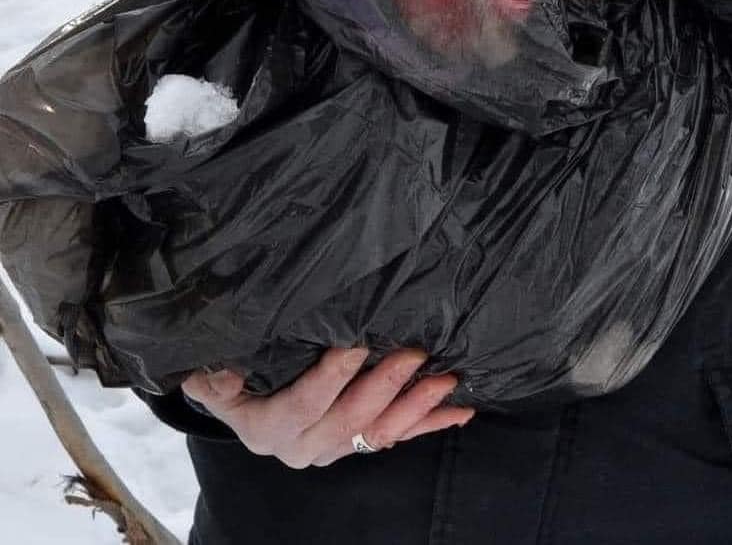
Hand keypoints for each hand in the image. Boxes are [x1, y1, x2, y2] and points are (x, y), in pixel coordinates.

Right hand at [181, 348, 473, 468]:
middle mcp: (303, 446)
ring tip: (447, 380)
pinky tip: (460, 410)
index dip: (331, 377)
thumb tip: (224, 372)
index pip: (304, 404)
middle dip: (386, 386)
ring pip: (380, 432)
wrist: (240, 404)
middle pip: (350, 418)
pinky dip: (430, 424)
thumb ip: (215, 377)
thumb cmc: (228, 380)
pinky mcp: (356, 443)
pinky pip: (397, 436)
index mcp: (268, 428)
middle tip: (415, 352)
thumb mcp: (211, 377)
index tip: (356, 343)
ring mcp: (334, 447)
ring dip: (416, 407)